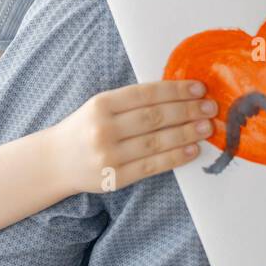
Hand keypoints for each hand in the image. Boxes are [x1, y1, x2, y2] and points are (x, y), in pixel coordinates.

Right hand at [51, 80, 217, 193]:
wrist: (54, 161)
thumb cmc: (86, 127)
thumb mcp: (101, 105)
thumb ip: (134, 101)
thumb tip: (179, 95)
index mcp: (101, 104)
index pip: (146, 94)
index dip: (176, 90)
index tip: (200, 88)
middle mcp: (103, 128)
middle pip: (154, 117)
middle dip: (187, 111)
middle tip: (211, 107)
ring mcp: (108, 155)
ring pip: (156, 142)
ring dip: (187, 134)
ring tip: (207, 127)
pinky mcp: (114, 178)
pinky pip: (151, 166)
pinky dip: (175, 157)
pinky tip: (192, 150)